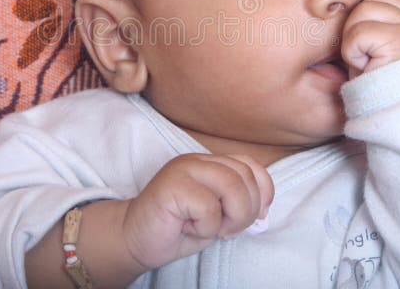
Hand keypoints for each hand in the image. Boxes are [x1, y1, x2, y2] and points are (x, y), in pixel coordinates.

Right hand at [120, 154, 273, 270]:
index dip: (263, 190)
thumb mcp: (217, 214)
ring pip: (232, 186)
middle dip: (247, 211)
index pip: (251, 165)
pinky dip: (207, 226)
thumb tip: (264, 209)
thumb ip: (238, 202)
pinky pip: (208, 206)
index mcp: (210, 162)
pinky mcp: (171, 185)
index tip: (258, 215)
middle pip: (245, 177)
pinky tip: (189, 227)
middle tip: (228, 229)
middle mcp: (197, 160)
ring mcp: (183, 169)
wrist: (135, 239)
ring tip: (213, 229)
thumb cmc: (177, 228)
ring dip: (231, 218)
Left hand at [341, 0, 399, 77]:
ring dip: (353, 39)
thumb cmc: (382, 83)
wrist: (398, 116)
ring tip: (368, 61)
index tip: (370, 24)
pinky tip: (368, 67)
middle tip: (368, 53)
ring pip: (362, 11)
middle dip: (358, 23)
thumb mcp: (383, 43)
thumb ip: (380, 16)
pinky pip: (358, 33)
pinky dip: (353, 52)